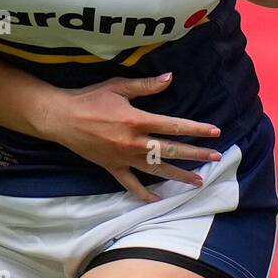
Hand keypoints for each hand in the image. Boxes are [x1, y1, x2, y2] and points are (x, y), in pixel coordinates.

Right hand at [40, 72, 223, 201]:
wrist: (61, 117)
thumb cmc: (90, 98)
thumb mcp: (118, 87)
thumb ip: (146, 86)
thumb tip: (170, 78)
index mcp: (137, 120)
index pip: (173, 126)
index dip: (196, 129)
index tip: (214, 133)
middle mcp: (134, 142)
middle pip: (171, 150)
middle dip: (195, 154)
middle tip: (216, 158)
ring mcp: (123, 158)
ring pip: (157, 170)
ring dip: (179, 176)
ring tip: (198, 182)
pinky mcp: (112, 168)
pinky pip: (131, 185)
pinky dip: (145, 194)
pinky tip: (159, 200)